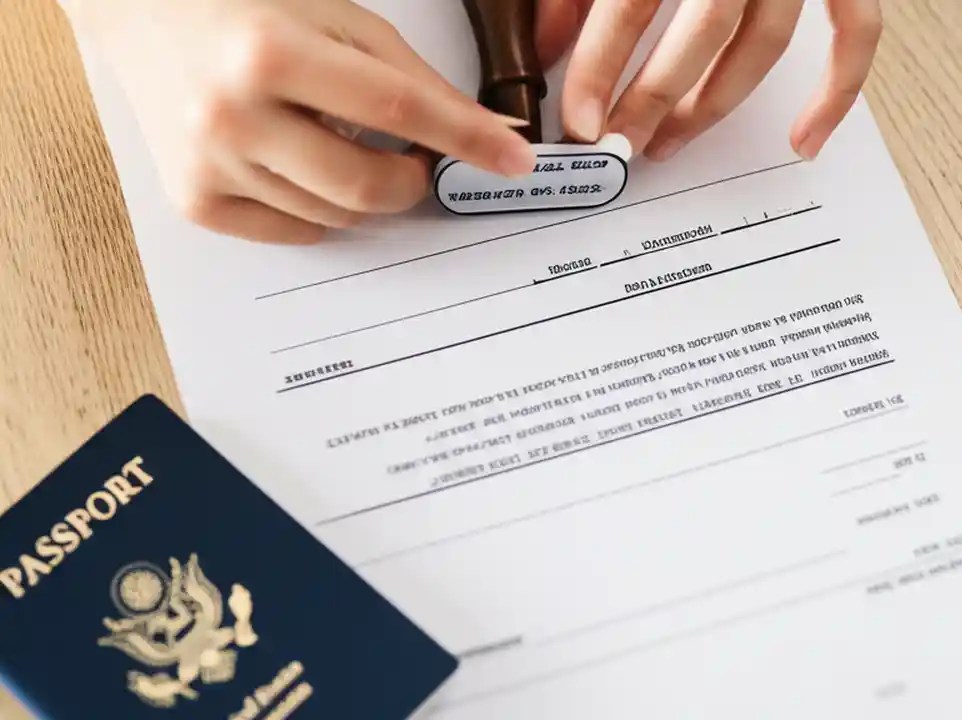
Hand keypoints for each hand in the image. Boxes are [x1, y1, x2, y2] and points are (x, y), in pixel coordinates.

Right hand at [70, 0, 536, 243]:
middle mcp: (232, 114)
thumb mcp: (337, 21)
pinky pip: (294, 231)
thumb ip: (409, 79)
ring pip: (335, 214)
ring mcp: (208, 164)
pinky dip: (317, 207)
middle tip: (414, 159)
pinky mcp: (194, 200)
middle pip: (366, 184)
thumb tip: (482, 132)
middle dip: (411, 180)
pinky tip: (297, 162)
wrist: (143, 14)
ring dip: (359, 187)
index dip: (466, 138)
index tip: (512, 161)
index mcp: (271, 53)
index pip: (398, 109)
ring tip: (333, 138)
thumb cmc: (249, 9)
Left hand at [535, 0, 881, 161]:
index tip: (578, 120)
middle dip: (654, 99)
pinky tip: (804, 140)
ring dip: (715, 104)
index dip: (597, 68)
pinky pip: (856, 30)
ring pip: (765, 43)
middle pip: (703, 30)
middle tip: (617, 143)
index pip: (629, 1)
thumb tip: (547, 47)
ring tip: (669, 142)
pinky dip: (837, 89)